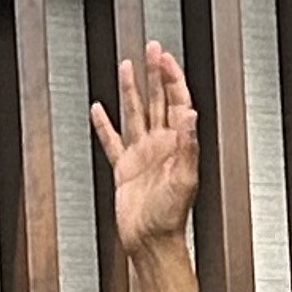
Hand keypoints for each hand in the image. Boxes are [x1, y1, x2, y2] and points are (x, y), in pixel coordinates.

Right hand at [90, 45, 201, 291]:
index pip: (176, 102)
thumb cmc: (170, 218)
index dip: (171, 78)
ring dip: (131, 90)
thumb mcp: (185, 179)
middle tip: (151, 48)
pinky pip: (113, 141)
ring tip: (127, 67)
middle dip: (155, 74)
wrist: (152, 243)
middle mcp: (160, 145)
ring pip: (136, 113)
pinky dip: (105, 125)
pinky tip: (99, 110)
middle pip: (158, 100)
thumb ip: (188, 146)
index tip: (164, 57)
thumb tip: (192, 115)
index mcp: (177, 145)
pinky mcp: (125, 169)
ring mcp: (142, 155)